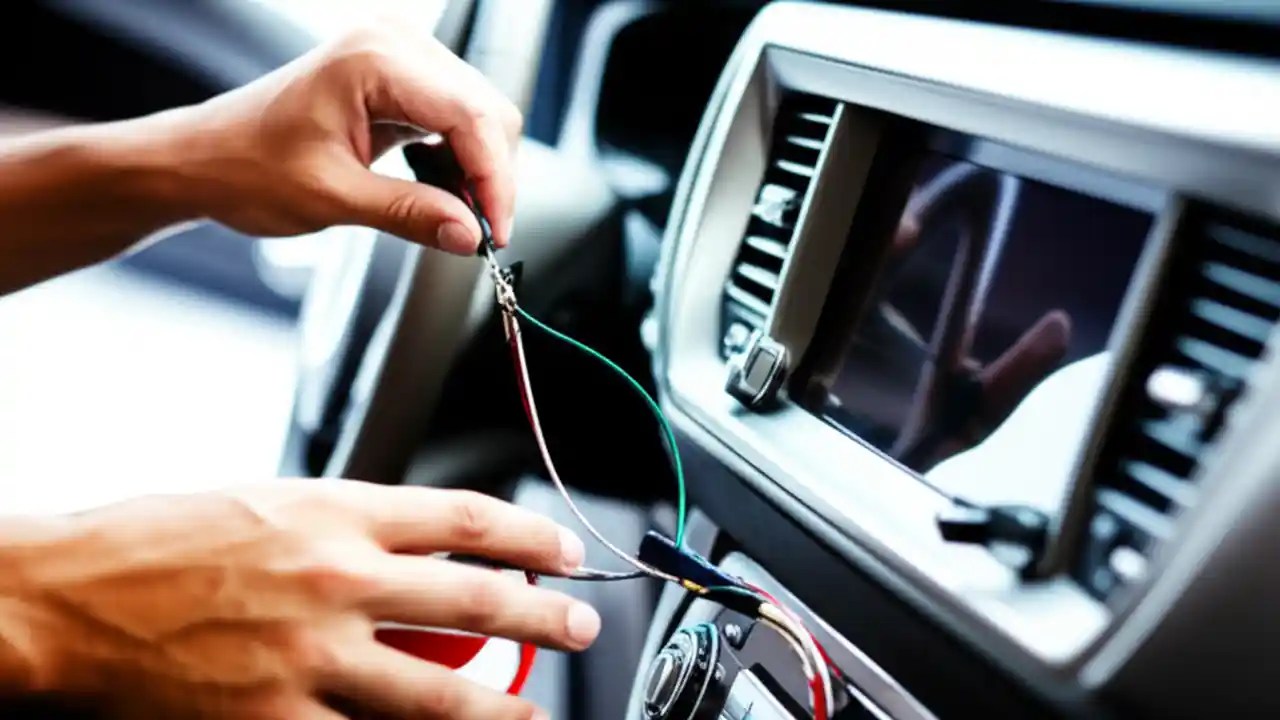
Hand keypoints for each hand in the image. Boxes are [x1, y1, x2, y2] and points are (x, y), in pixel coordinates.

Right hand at [0, 480, 598, 718]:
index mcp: (332, 513)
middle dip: (545, 618)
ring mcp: (309, 662)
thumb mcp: (263, 505)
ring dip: (504, 707)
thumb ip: (345, 526)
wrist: (60, 605)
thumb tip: (419, 547)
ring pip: (442, 693)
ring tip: (537, 714)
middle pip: (475, 601)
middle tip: (581, 628)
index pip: (464, 520)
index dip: (529, 539)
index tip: (563, 553)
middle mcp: (335, 583)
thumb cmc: (151, 547)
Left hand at [170, 24, 522, 252]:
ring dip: (477, 170)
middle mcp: (391, 43)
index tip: (494, 234)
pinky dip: (458, 159)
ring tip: (453, 215)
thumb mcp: (333, 199)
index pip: (471, 116)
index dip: (494, 181)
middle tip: (476, 233)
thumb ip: (410, 215)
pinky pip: (455, 117)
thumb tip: (470, 235)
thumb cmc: (246, 168)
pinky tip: (438, 191)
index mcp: (374, 60)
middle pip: (486, 111)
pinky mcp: (397, 77)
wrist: (204, 158)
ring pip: (479, 115)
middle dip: (490, 177)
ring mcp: (396, 56)